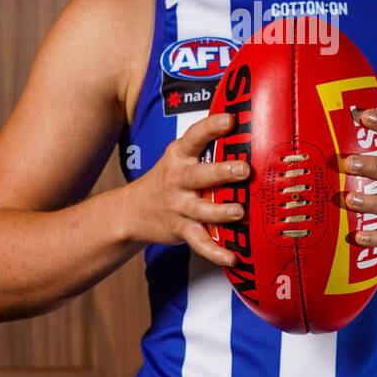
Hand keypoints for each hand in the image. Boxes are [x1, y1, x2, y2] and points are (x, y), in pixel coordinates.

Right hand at [124, 112, 247, 266]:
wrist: (132, 211)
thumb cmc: (169, 179)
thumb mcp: (180, 157)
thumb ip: (206, 145)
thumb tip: (244, 125)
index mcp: (180, 156)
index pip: (195, 136)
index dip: (211, 127)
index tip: (229, 120)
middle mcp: (178, 179)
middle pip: (199, 174)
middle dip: (221, 172)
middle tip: (242, 170)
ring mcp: (179, 206)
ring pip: (201, 209)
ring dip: (220, 211)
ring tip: (238, 212)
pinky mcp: (180, 229)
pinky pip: (199, 241)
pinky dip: (215, 251)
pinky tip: (231, 256)